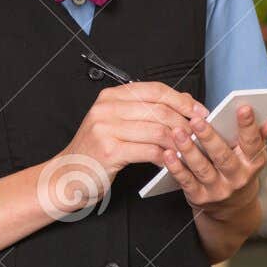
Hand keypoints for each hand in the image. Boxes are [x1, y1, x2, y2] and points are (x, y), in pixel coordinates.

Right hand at [53, 83, 202, 196]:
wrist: (67, 175)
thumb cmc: (94, 152)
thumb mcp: (116, 124)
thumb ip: (144, 111)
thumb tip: (183, 101)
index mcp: (111, 97)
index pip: (155, 90)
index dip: (182, 100)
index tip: (200, 111)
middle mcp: (107, 108)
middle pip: (159, 109)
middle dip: (185, 121)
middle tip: (200, 133)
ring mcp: (106, 128)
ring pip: (157, 130)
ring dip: (178, 141)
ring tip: (189, 149)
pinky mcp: (109, 150)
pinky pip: (149, 150)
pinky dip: (165, 156)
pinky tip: (170, 161)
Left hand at [163, 105, 266, 217]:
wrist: (232, 210)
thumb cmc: (240, 172)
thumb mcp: (252, 157)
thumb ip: (258, 136)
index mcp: (252, 163)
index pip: (253, 143)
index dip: (249, 125)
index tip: (243, 107)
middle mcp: (237, 178)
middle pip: (223, 156)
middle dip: (209, 137)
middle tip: (196, 120)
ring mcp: (218, 190)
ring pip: (202, 168)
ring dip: (188, 150)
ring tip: (178, 133)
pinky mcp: (199, 198)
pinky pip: (186, 181)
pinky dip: (176, 168)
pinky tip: (168, 154)